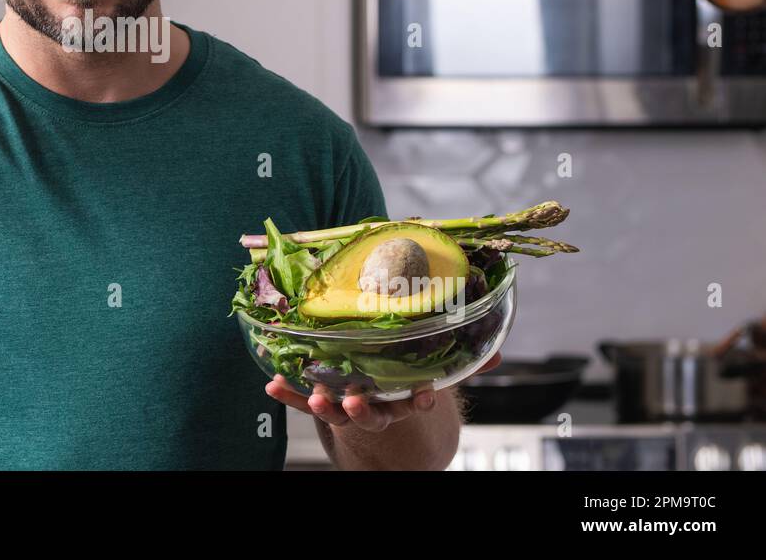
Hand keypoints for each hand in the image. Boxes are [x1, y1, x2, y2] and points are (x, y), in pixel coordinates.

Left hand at [266, 351, 502, 431]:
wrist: (382, 414)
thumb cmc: (408, 381)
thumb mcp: (437, 375)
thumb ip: (464, 365)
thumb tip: (495, 352)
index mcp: (404, 400)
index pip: (416, 402)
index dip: (421, 400)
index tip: (426, 395)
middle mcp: (376, 408)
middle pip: (372, 415)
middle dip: (362, 410)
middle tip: (353, 402)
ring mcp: (347, 408)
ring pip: (335, 412)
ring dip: (322, 405)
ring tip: (311, 395)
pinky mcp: (322, 403)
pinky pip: (303, 401)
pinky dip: (288, 393)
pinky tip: (271, 382)